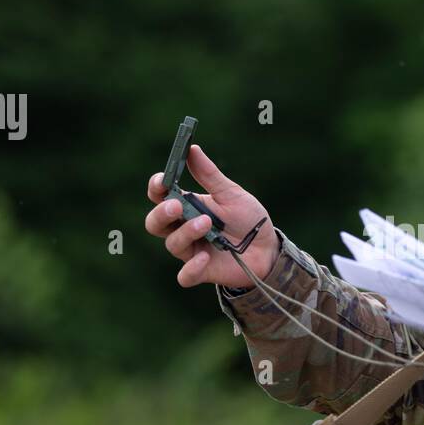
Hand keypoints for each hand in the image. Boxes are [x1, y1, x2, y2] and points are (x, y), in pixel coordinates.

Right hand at [145, 144, 279, 288]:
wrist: (268, 248)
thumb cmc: (248, 219)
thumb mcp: (231, 193)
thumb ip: (210, 175)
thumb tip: (192, 148)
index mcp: (187, 205)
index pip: (160, 196)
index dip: (156, 187)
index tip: (162, 180)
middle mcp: (183, 228)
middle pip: (155, 223)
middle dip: (161, 213)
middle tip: (176, 205)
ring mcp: (191, 250)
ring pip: (172, 244)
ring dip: (186, 232)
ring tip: (206, 223)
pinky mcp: (201, 271)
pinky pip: (185, 275)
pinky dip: (191, 267)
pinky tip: (204, 256)